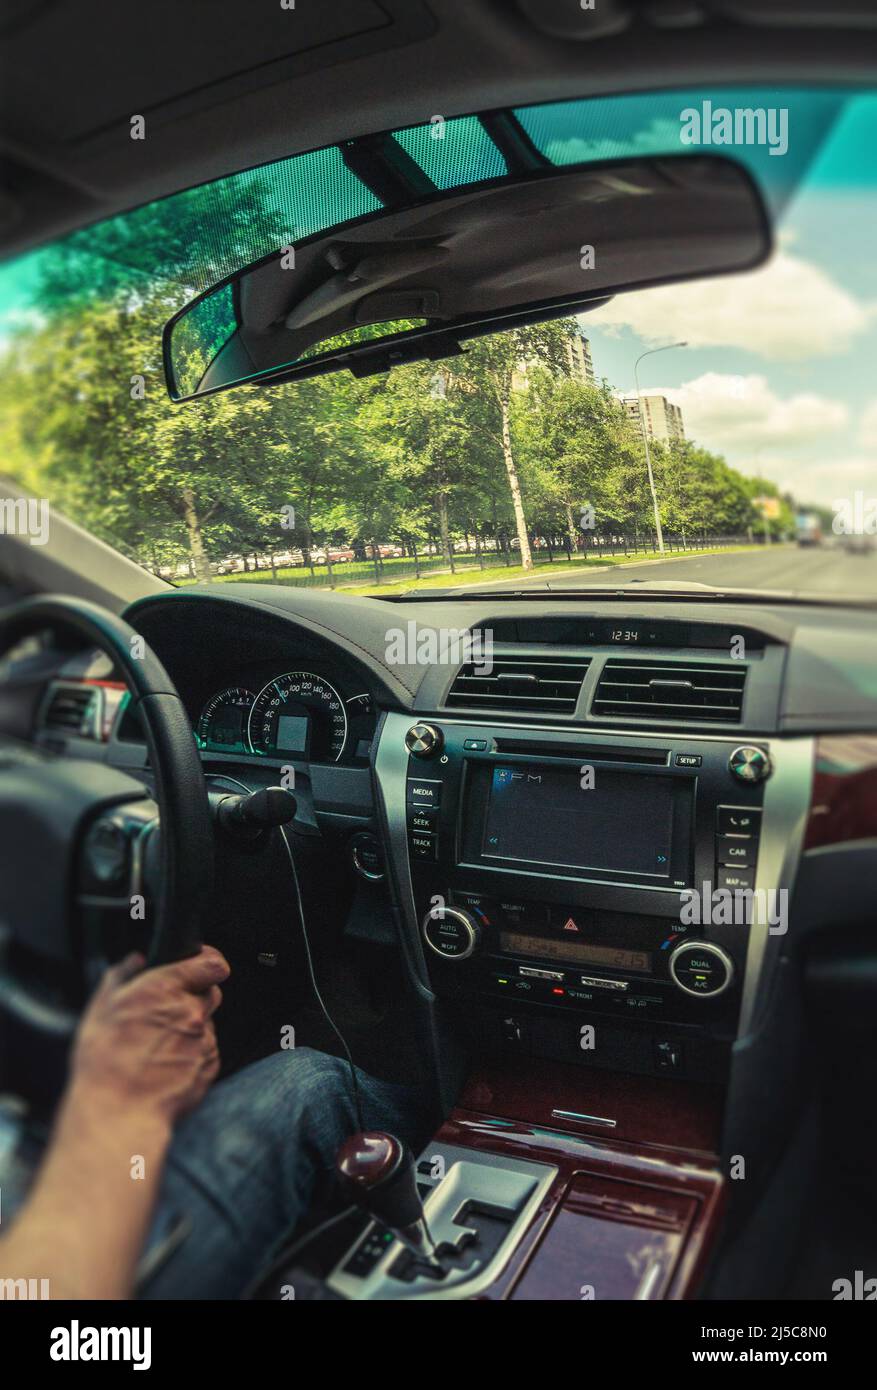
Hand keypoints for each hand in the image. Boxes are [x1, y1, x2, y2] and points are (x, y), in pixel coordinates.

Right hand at [69, 946, 230, 1127]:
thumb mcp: (100, 1009)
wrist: (119, 1113)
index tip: (200, 965)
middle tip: (167, 1012)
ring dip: (191, 1028)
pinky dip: (191, 1053)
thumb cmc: (105, 1062)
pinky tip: (165, 1065)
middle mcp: (191, 1011)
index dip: (208, 961)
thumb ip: (122, 976)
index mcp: (166, 989)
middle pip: (211, 992)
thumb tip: (137, 960)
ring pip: (206, 1023)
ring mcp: (203, 1040)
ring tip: (158, 1046)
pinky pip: (206, 1050)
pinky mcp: (209, 1066)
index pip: (212, 962)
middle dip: (195, 996)